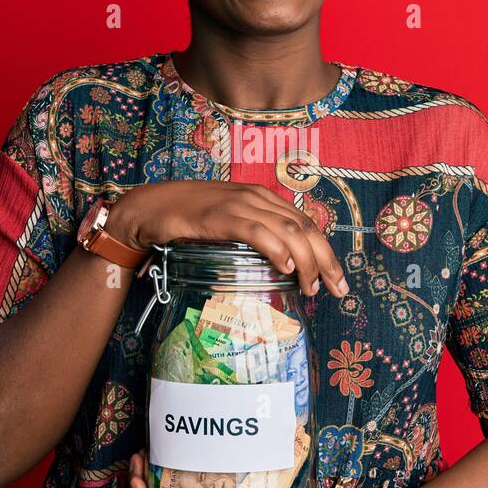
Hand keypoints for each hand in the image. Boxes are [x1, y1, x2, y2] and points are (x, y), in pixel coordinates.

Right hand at [107, 181, 346, 297]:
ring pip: (288, 231)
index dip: (325, 251)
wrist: (150, 208)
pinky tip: (286, 267)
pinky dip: (275, 248)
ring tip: (312, 287)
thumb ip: (255, 234)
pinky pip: (257, 231)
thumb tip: (281, 263)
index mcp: (262, 197)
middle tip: (338, 289)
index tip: (336, 279)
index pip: (305, 223)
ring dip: (306, 262)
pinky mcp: (221, 217)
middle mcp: (256, 197)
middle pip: (305, 228)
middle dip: (326, 260)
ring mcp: (239, 205)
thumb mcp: (230, 222)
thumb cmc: (188, 218)